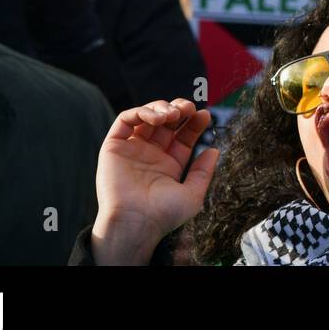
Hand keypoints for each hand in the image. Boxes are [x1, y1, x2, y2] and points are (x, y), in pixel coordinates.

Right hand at [92, 98, 217, 264]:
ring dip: (162, 107)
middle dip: (180, 109)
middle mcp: (150, 154)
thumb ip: (203, 171)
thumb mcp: (193, 194)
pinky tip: (157, 117)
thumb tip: (214, 150)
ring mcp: (132, 149)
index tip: (205, 115)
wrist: (136, 222)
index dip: (194, 122)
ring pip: (146, 116)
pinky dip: (141, 111)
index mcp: (168, 164)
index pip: (183, 135)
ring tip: (173, 114)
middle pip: (167, 121)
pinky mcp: (114, 146)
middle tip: (189, 108)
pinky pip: (125, 120)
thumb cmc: (163, 214)